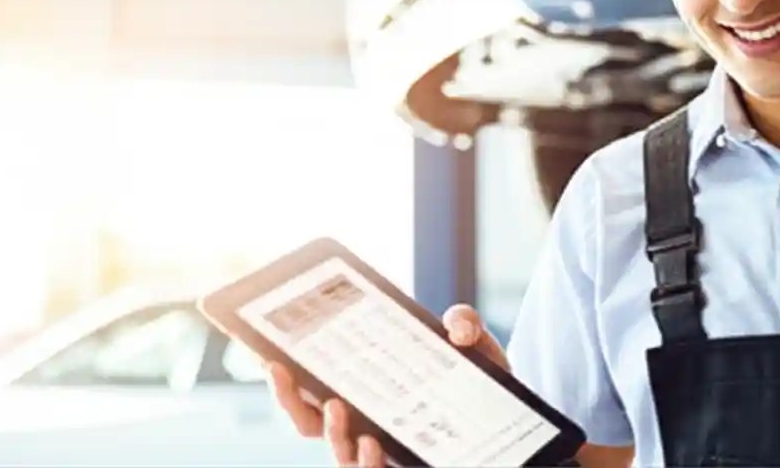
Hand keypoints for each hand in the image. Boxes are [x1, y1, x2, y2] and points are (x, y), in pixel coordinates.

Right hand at [266, 304, 506, 466]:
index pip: (312, 391)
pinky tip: (373, 444)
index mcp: (367, 394)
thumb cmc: (481, 381)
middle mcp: (367, 427)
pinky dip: (368, 465)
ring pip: (339, 454)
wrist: (515, 420)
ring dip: (331, 433)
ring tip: (337, 405)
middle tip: (282, 370)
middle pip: (309, 424)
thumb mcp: (476, 346)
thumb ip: (465, 325)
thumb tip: (455, 327)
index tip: (264, 352)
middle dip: (288, 400)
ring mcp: (385, 453)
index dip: (283, 377)